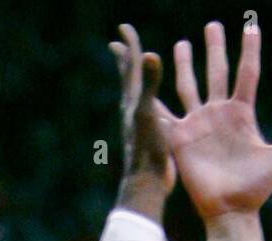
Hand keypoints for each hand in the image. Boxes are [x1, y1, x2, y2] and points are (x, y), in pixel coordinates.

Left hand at [111, 23, 175, 199]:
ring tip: (136, 72)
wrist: (146, 182)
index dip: (130, 45)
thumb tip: (149, 54)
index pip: (130, 66)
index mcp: (133, 100)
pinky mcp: (149, 137)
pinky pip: (149, 112)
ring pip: (137, 95)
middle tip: (118, 44)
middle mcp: (132, 110)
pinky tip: (154, 107)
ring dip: (136, 81)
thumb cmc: (147, 149)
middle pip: (128, 78)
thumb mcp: (148, 112)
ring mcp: (139, 124)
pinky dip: (151, 102)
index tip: (124, 27)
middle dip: (125, 60)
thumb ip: (149, 83)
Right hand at [157, 21, 271, 221]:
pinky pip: (166, 114)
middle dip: (214, 48)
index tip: (252, 27)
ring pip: (190, 86)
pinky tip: (146, 83)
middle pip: (216, 72)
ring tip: (181, 43)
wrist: (230, 211)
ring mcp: (199, 123)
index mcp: (242, 114)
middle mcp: (219, 114)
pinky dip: (156, 99)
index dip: (249, 50)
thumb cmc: (255, 189)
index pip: (247, 74)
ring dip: (185, 65)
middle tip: (213, 25)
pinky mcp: (181, 137)